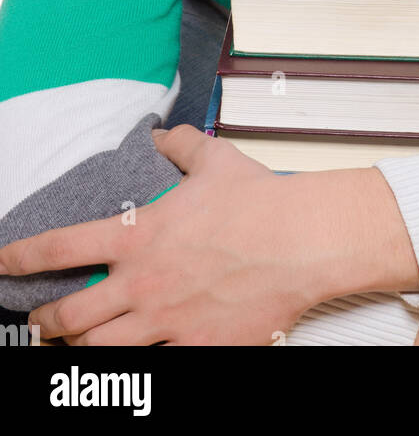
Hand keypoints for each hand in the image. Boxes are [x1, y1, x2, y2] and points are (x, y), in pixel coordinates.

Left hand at [0, 127, 340, 344]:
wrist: (303, 241)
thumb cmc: (262, 201)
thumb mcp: (214, 159)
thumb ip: (179, 146)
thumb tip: (163, 136)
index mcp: (140, 234)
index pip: (61, 247)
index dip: (22, 257)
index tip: (5, 263)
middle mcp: (143, 282)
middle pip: (68, 314)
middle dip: (45, 320)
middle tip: (40, 319)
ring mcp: (167, 320)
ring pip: (98, 351)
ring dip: (79, 347)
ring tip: (75, 344)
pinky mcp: (196, 347)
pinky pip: (152, 369)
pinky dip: (137, 366)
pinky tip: (136, 358)